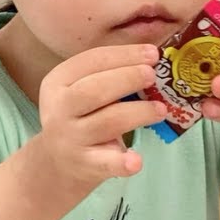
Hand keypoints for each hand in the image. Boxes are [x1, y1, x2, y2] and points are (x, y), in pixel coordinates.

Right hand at [31, 44, 166, 190]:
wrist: (58, 161)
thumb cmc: (81, 115)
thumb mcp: (81, 89)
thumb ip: (109, 73)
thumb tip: (152, 58)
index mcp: (58, 82)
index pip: (90, 61)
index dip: (123, 55)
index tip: (152, 53)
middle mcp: (59, 109)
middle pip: (94, 90)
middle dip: (127, 78)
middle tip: (152, 75)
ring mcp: (71, 139)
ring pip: (107, 122)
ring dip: (138, 113)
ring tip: (161, 109)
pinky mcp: (85, 165)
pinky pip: (105, 163)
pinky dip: (122, 163)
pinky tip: (137, 160)